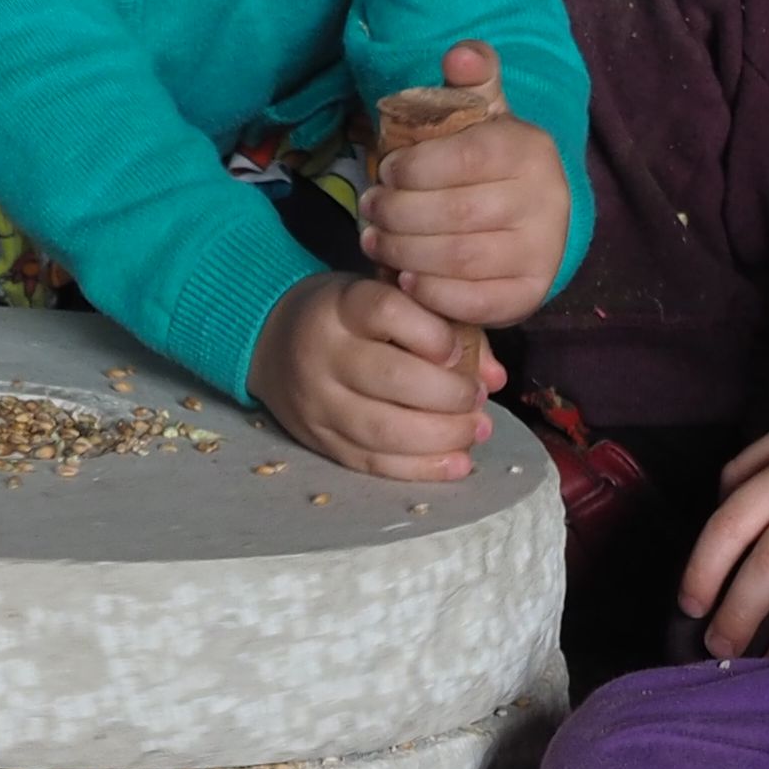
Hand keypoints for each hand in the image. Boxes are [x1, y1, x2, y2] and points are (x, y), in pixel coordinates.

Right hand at [250, 269, 494, 480]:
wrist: (273, 344)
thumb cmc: (349, 318)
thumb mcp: (387, 300)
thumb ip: (445, 327)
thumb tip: (496, 377)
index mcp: (342, 307)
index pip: (387, 312)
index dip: (432, 334)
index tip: (458, 351)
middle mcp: (324, 354)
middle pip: (392, 378)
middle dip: (449, 394)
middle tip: (477, 399)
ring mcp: (319, 403)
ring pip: (384, 429)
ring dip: (442, 436)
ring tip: (475, 431)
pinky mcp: (321, 441)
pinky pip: (373, 463)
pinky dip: (421, 468)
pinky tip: (457, 464)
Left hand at [358, 43, 569, 331]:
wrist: (532, 217)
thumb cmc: (489, 162)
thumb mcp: (483, 114)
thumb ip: (471, 80)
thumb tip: (459, 52)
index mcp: (531, 149)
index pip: (466, 157)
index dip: (415, 167)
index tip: (386, 170)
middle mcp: (547, 200)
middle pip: (456, 213)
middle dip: (398, 214)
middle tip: (369, 211)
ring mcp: (543, 251)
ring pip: (461, 258)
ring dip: (404, 252)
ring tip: (375, 241)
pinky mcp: (531, 293)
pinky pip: (478, 302)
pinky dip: (434, 293)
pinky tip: (406, 278)